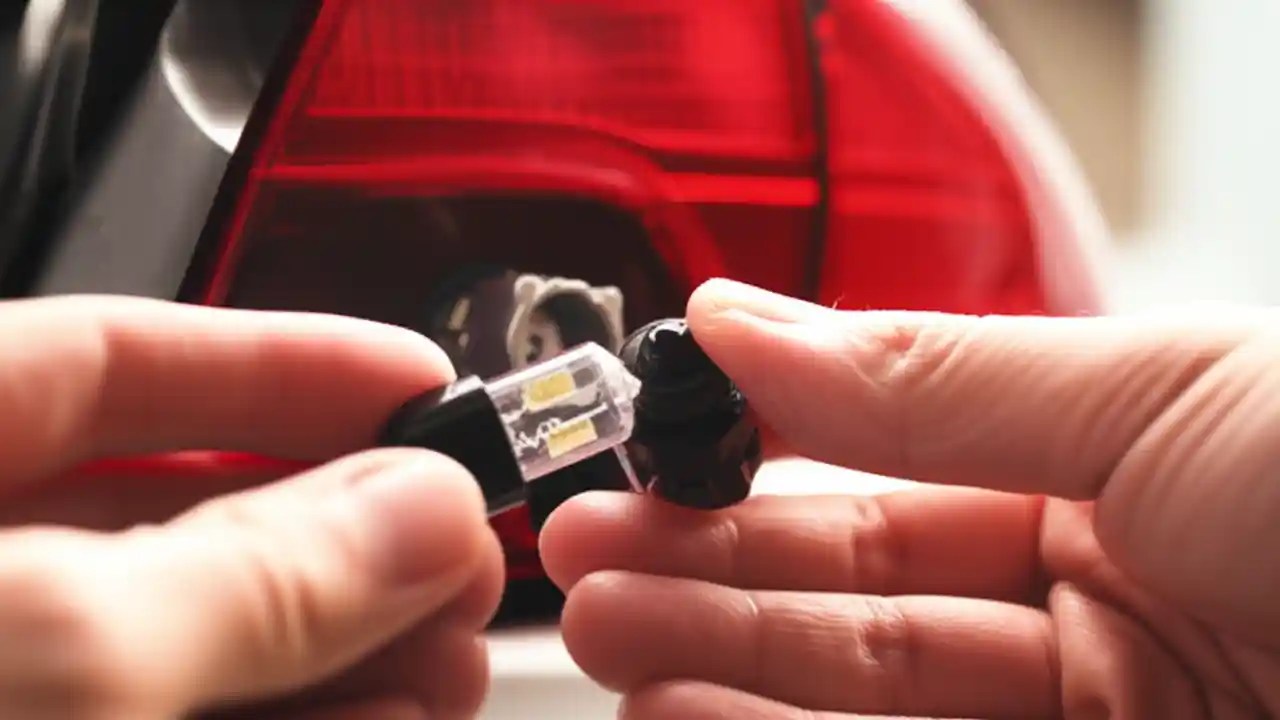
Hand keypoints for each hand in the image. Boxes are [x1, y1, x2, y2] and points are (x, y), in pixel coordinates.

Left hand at [0, 296, 502, 719]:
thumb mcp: (62, 649)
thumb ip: (245, 572)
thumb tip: (413, 509)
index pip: (107, 354)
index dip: (281, 357)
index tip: (417, 380)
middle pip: (171, 498)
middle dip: (342, 522)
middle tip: (455, 540)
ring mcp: (2, 666)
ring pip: (189, 623)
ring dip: (343, 632)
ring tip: (447, 647)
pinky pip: (174, 713)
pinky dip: (291, 712)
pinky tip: (382, 711)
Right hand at [540, 279, 1278, 718]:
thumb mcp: (1162, 394)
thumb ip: (934, 374)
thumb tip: (747, 319)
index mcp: (1120, 464)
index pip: (893, 457)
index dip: (761, 450)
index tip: (649, 440)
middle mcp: (1101, 593)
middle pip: (860, 582)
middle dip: (709, 565)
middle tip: (586, 560)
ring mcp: (1093, 717)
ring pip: (869, 687)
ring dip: (723, 662)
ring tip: (608, 639)